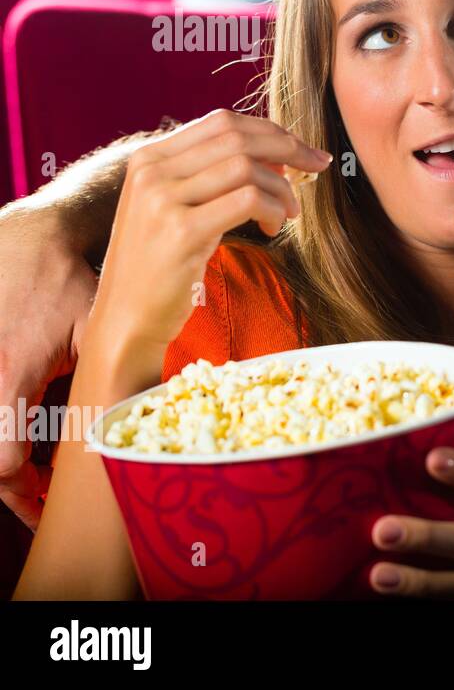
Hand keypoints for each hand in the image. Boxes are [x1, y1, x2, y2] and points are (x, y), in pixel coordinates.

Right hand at [0, 209, 96, 528]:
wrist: (28, 243)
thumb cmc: (65, 284)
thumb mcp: (93, 327)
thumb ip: (107, 368)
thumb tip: (143, 406)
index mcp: (12, 375)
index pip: (3, 460)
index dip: (25, 491)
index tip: (49, 502)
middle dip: (15, 490)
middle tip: (43, 506)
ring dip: (9, 466)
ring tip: (37, 484)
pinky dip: (5, 436)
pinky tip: (26, 444)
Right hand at [84, 110, 331, 380]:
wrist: (125, 317)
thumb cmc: (160, 265)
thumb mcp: (176, 208)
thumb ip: (214, 177)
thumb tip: (277, 153)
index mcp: (148, 159)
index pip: (220, 122)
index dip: (269, 130)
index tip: (301, 148)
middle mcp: (151, 172)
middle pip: (237, 138)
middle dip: (288, 148)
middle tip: (317, 166)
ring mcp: (162, 200)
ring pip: (246, 167)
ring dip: (282, 188)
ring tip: (289, 212)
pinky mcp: (181, 231)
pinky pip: (248, 200)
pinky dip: (273, 209)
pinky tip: (273, 229)